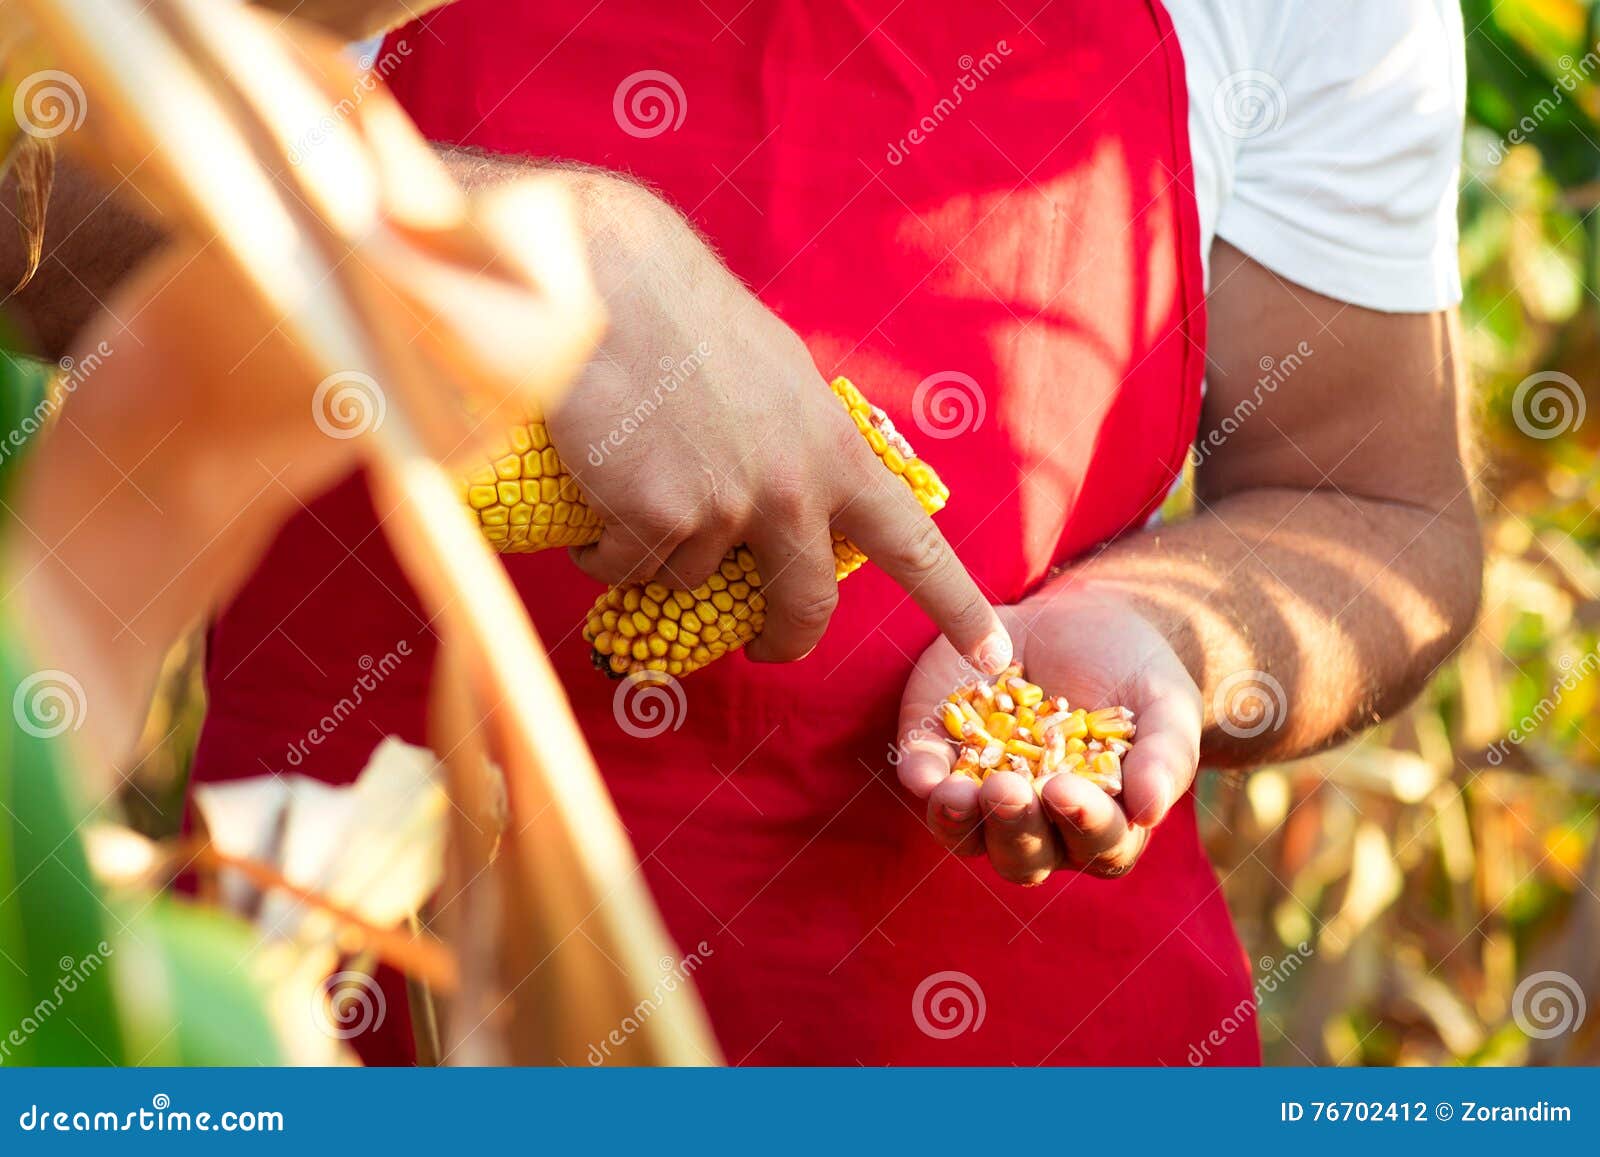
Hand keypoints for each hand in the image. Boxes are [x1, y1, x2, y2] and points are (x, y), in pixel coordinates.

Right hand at [541, 172, 1010, 671]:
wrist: (605, 285)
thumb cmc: (685, 317)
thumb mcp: (779, 376)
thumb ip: (803, 442)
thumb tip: (808, 484)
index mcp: (835, 451)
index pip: (913, 544)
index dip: (956, 605)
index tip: (992, 653)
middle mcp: (793, 490)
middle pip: (806, 605)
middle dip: (785, 638)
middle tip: (766, 645)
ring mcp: (726, 510)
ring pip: (692, 583)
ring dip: (661, 555)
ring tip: (632, 487)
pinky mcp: (658, 521)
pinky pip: (627, 569)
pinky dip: (605, 549)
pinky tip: (597, 493)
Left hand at [896, 584, 1201, 882]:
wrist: (1081, 621)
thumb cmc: (1136, 675)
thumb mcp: (1167, 705)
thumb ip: (1165, 756)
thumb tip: (1150, 809)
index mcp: (1103, 825)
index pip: (1098, 845)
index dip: (1082, 824)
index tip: (1066, 789)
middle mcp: (1041, 825)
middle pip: (1024, 856)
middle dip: (1012, 827)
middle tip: (1006, 790)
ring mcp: (984, 796)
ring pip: (965, 834)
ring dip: (956, 821)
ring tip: (954, 792)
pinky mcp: (941, 755)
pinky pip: (924, 781)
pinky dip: (920, 777)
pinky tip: (922, 769)